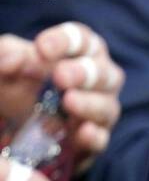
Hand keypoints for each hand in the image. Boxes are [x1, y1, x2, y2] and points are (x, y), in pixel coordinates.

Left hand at [0, 22, 123, 176]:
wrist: (15, 120)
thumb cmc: (18, 81)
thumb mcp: (6, 64)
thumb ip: (7, 55)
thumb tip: (14, 58)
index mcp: (80, 52)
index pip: (82, 40)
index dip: (66, 42)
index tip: (42, 48)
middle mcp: (98, 80)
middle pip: (106, 73)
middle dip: (86, 74)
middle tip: (61, 77)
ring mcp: (99, 111)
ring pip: (108, 107)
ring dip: (90, 104)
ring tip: (68, 102)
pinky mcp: (93, 140)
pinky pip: (102, 139)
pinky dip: (95, 136)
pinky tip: (82, 132)